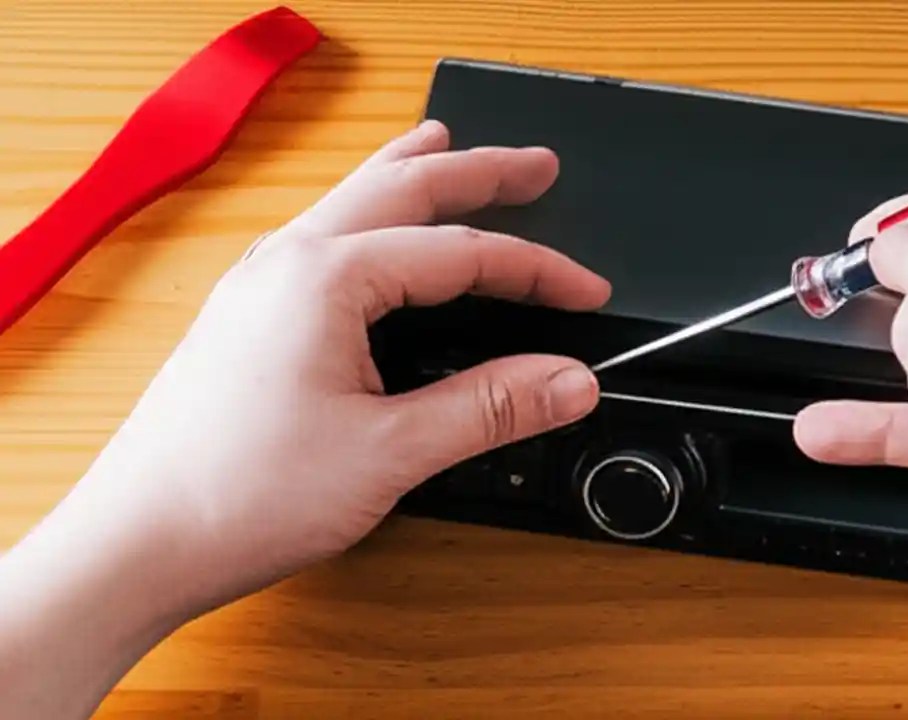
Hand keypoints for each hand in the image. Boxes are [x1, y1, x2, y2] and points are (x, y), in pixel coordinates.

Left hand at [0, 121, 609, 718]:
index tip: (587, 292)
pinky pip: (321, 233)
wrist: (138, 540)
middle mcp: (286, 260)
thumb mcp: (390, 451)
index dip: (537, 268)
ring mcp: (258, 282)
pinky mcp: (246, 312)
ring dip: (415, 176)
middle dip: (478, 172)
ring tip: (452, 151)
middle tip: (538, 166)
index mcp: (326, 277)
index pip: (462, 252)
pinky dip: (368, 213)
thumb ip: (490, 407)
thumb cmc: (240, 495)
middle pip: (404, 188)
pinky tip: (376, 231)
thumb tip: (568, 380)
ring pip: (355, 200)